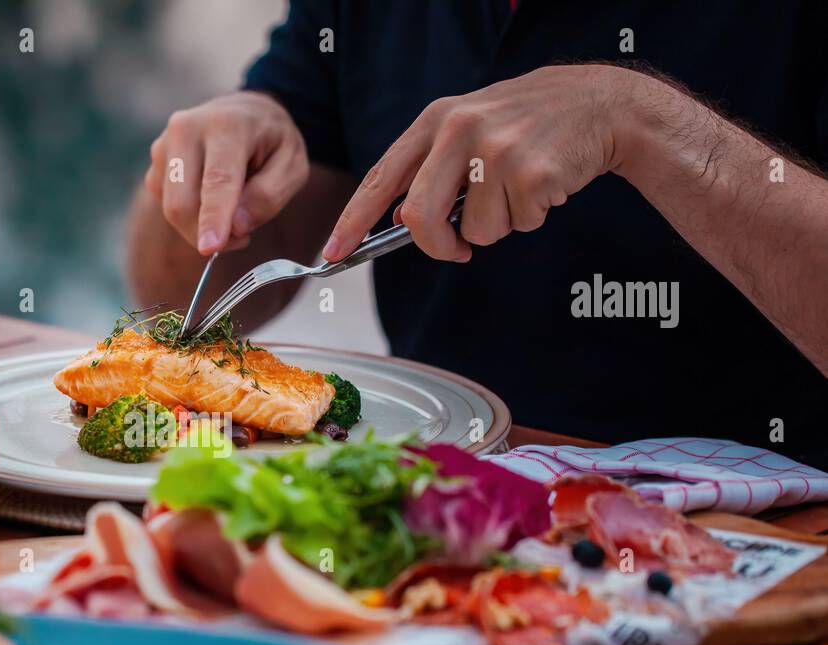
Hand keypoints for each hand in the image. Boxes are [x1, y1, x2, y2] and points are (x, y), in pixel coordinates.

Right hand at [145, 91, 308, 254]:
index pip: (217, 180)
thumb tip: (236, 227)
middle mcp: (187, 128)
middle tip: (242, 237)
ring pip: (172, 208)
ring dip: (200, 226)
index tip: (209, 248)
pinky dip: (191, 214)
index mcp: (227, 125)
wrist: (245, 112)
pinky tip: (211, 197)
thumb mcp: (293, 166)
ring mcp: (165, 143)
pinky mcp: (156, 160)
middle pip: (182, 201)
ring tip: (232, 211)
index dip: (213, 218)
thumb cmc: (272, 141)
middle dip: (206, 233)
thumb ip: (269, 196)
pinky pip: (167, 203)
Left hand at [322, 65, 631, 262]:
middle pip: (421, 218)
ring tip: (519, 189)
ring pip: (475, 231)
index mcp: (436, 119)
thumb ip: (431, 171)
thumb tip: (401, 220)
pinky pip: (517, 225)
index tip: (331, 254)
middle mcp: (459, 128)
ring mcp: (497, 149)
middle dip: (438, 246)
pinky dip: (531, 217)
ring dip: (498, 226)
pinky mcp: (533, 171)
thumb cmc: (527, 124)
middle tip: (458, 249)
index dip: (353, 221)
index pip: (381, 178)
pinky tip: (544, 185)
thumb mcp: (468, 131)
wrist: (600, 104)